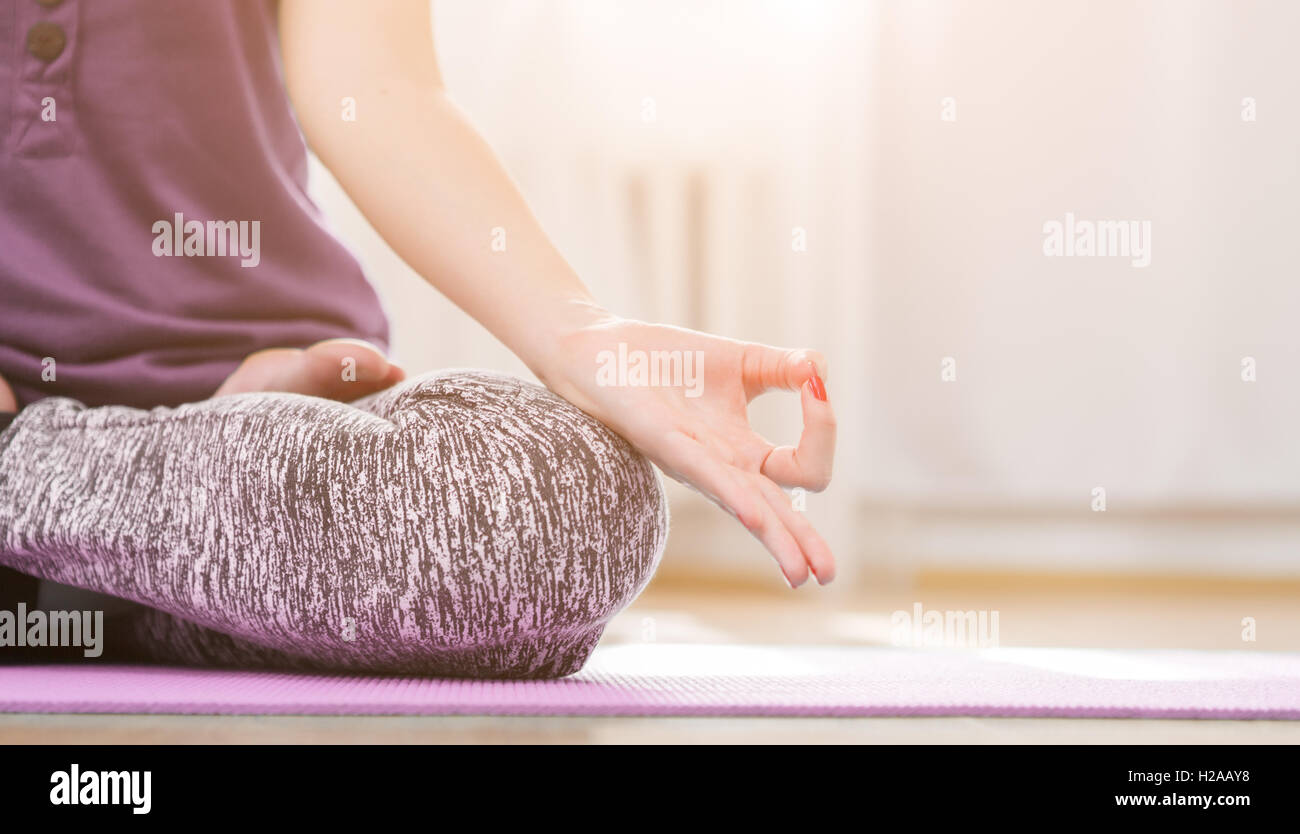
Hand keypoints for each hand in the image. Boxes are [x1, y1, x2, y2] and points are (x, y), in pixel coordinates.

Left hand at [541, 316, 835, 586]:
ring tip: (799, 574)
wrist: (601, 348)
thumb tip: (821, 373)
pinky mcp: (664, 442)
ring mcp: (694, 461)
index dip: (822, 431)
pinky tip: (755, 517)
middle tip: (827, 574)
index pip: (801, 469)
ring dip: (776, 538)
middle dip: (805, 543)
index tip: (815, 387)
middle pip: (777, 513)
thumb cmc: (665, 361)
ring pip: (747, 509)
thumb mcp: (742, 360)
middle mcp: (723, 467)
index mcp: (743, 451)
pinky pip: (706, 475)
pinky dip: (735, 495)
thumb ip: (785, 367)